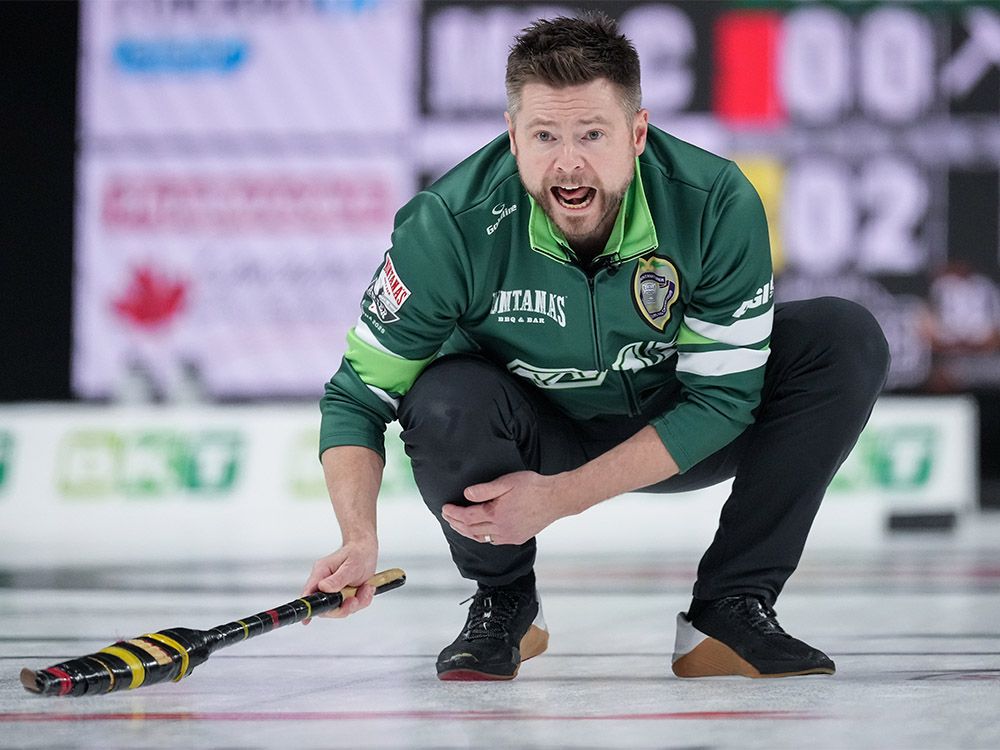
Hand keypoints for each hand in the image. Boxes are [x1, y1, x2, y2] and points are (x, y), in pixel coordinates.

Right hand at [301, 538, 377, 621]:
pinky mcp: (346, 595)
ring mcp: (336, 591)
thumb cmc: (357, 553)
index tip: (307, 620)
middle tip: (354, 600)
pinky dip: (363, 600)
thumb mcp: (350, 565)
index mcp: (321, 574)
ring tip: (365, 588)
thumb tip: (324, 588)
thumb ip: (337, 578)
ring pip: (342, 608)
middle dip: (342, 608)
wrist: (367, 550)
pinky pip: (353, 606)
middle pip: (326, 607)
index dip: (308, 608)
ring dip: (356, 602)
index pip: (309, 593)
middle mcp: (326, 584)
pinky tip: (367, 588)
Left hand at [441, 471, 564, 545]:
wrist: (556, 499)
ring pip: (481, 538)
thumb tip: (466, 495)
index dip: (453, 513)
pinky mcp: (517, 538)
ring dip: (466, 532)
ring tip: (457, 525)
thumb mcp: (507, 482)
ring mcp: (509, 536)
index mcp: (496, 514)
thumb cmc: (533, 487)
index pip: (467, 517)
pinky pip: (493, 541)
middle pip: (470, 530)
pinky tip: (479, 531)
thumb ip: (484, 489)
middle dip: (455, 523)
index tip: (445, 508)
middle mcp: (501, 529)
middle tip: (446, 516)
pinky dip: (482, 537)